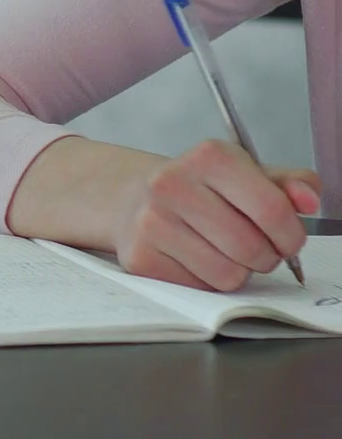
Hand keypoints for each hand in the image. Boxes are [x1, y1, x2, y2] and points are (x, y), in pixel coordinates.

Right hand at [112, 139, 320, 290]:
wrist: (133, 199)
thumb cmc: (203, 190)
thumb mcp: (248, 175)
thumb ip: (289, 184)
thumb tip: (310, 200)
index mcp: (209, 157)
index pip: (272, 209)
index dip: (291, 235)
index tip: (288, 239)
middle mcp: (172, 184)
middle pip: (250, 247)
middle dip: (266, 257)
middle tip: (258, 249)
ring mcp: (151, 222)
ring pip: (228, 274)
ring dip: (239, 271)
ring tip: (225, 252)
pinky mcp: (140, 256)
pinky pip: (201, 288)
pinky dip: (209, 280)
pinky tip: (197, 258)